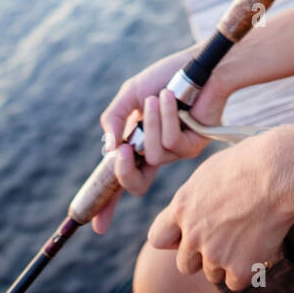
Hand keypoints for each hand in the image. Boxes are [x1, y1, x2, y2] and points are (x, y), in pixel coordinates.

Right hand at [92, 45, 231, 233]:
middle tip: (122, 151)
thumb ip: (114, 120)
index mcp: (138, 144)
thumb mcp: (131, 95)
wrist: (197, 66)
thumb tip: (107, 151)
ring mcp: (176, 152)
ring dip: (151, 123)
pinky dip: (167, 116)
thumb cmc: (165, 77)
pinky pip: (172, 143)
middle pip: (136, 184)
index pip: (121, 179)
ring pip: (154, 156)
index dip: (107, 204)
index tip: (96, 226)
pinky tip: (171, 98)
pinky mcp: (194, 146)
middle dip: (124, 170)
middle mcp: (157, 153)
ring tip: (156, 98)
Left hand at [146, 129, 293, 291]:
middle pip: (184, 265)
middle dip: (201, 256)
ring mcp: (214, 254)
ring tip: (248, 237)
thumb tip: (195, 206)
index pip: (157, 239)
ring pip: (213, 274)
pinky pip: (236, 282)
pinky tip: (259, 247)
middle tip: (225, 238)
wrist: (277, 173)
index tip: (189, 232)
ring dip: (226, 263)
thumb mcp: (209, 172)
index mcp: (182, 208)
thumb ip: (195, 197)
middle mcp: (192, 235)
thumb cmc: (248, 162)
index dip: (173, 239)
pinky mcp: (239, 268)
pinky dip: (247, 270)